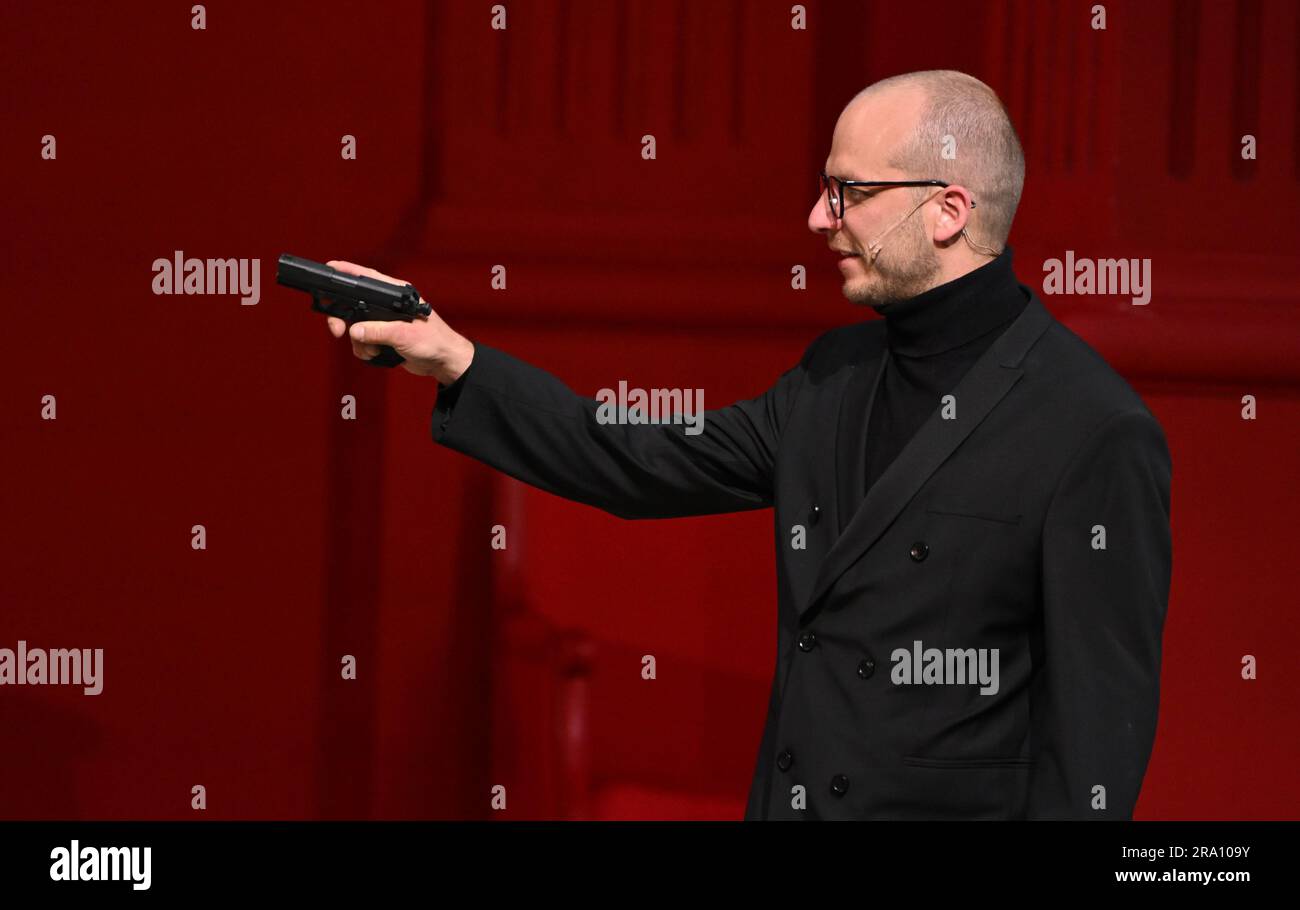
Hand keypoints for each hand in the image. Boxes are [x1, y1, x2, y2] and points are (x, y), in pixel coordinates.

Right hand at [323, 260, 473, 384]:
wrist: (443, 362)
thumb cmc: (435, 341)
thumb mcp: (405, 334)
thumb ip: (378, 331)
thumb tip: (355, 330)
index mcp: (396, 295)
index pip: (368, 279)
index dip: (348, 273)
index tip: (331, 268)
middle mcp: (388, 306)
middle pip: (353, 304)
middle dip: (343, 318)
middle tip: (338, 330)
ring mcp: (383, 322)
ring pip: (355, 326)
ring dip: (359, 341)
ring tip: (373, 349)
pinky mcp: (382, 337)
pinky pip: (361, 341)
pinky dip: (364, 349)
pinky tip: (376, 354)